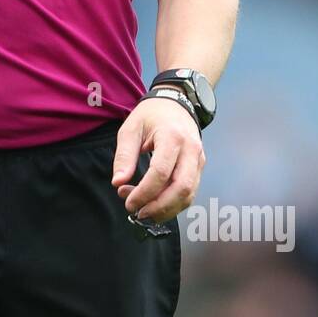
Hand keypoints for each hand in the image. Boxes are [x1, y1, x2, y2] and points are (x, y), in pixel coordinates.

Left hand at [111, 96, 205, 223]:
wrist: (175, 103)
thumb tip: (118, 183)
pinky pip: (190, 192)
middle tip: (138, 213)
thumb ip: (124, 156)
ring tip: (145, 211)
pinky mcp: (199, 167)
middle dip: (159, 206)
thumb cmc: (151, 115)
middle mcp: (191, 150)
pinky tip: (156, 205)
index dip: (144, 192)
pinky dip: (174, 204)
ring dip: (167, 209)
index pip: (161, 173)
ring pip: (189, 194)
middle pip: (181, 188)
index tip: (128, 202)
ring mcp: (199, 159)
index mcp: (172, 137)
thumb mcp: (131, 129)